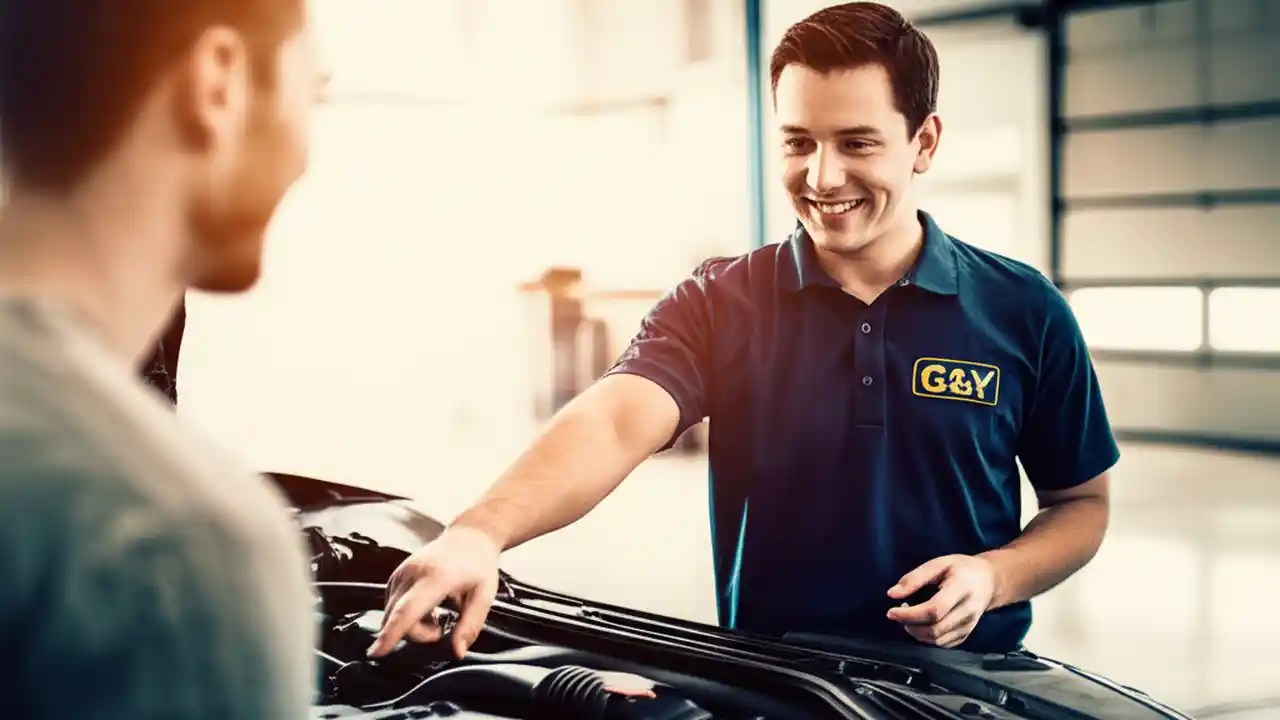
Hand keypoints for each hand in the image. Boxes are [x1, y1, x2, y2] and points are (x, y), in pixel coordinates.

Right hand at [367, 525, 501, 658]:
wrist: (469, 537)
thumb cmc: (478, 566)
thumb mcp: (484, 596)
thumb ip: (470, 626)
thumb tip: (457, 652)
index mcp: (436, 577)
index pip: (408, 610)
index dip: (392, 633)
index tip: (377, 652)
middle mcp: (412, 573)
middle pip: (397, 618)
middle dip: (417, 634)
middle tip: (441, 627)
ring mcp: (401, 573)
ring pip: (392, 615)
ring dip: (412, 625)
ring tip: (436, 614)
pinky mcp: (395, 576)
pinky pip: (392, 608)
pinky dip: (406, 616)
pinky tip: (426, 608)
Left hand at [885, 554, 996, 648]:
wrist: (989, 581)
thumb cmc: (961, 569)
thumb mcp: (938, 564)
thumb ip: (915, 578)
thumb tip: (892, 594)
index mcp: (961, 590)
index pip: (934, 610)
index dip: (910, 615)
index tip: (891, 612)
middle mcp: (967, 612)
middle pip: (935, 629)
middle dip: (910, 625)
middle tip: (898, 613)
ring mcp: (969, 626)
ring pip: (937, 640)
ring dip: (916, 633)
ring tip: (909, 617)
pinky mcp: (966, 634)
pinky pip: (943, 643)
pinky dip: (927, 638)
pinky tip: (921, 625)